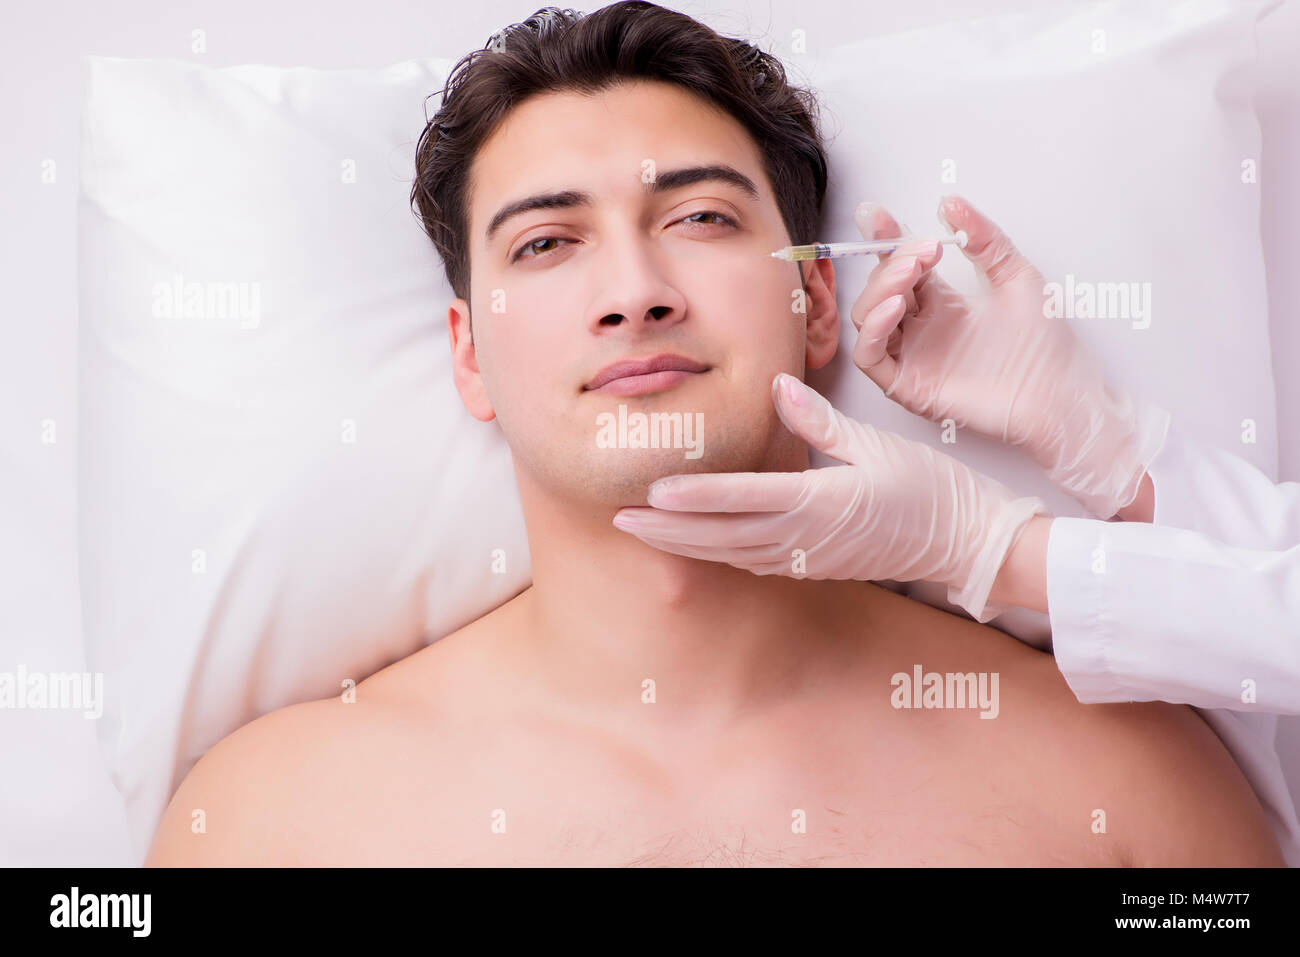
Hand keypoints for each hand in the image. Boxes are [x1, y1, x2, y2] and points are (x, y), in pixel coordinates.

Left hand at [612, 374, 1046, 621]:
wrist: (965, 543)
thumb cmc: (928, 489)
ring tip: (641, 530)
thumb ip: (819, 419)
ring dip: (683, 544)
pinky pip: (753, 563)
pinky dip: (717, 555)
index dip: (694, 496)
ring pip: (730, 554)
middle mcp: (804, 537)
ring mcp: (807, 558)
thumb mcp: (874, 445)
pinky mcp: (813, 568)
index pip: (742, 498)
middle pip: (720, 536)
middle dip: (667, 529)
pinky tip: (693, 545)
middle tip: (619, 519)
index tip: (652, 491)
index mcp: (818, 502)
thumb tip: (776, 387)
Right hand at [849, 195, 1167, 518]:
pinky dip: (872, 329)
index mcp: (942, 304)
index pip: (900, 266)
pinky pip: (869, 357)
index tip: (880, 216)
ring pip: (865, 319)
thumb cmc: (1045, 346)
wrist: (1059, 394)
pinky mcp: (907, 386)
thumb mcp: (1017, 275)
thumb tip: (950, 203)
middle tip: (926, 251)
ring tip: (911, 273)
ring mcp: (912, 357)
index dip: (886, 240)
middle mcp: (920, 329)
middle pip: (879, 288)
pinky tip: (896, 308)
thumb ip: (984, 239)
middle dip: (893, 262)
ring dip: (879, 289)